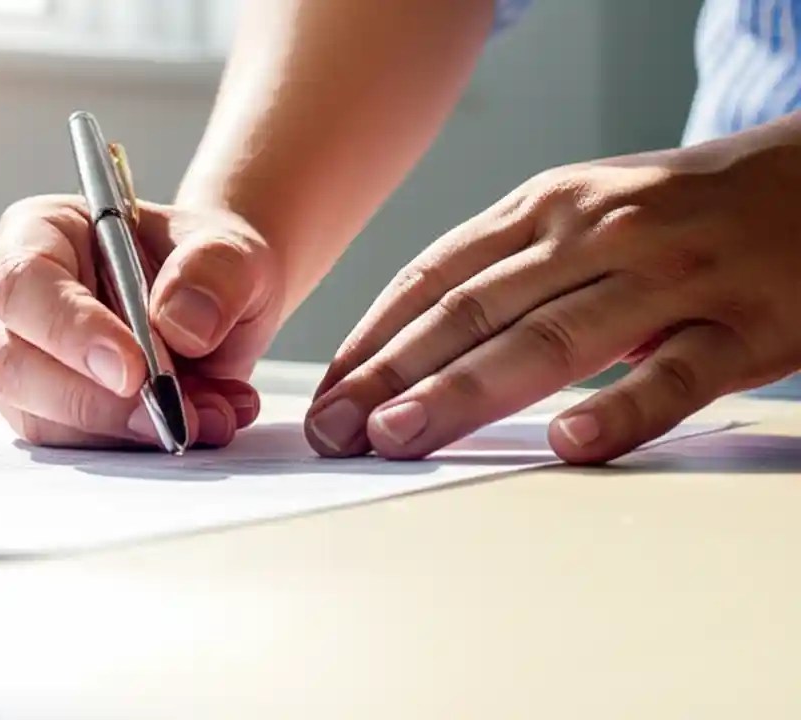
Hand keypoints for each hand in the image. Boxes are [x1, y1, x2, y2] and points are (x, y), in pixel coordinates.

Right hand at [0, 196, 282, 448]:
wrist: (217, 303)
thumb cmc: (203, 264)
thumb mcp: (230, 247)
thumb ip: (214, 272)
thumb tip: (183, 325)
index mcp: (39, 232)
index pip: (23, 283)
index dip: (70, 330)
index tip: (132, 370)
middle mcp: (16, 302)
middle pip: (15, 364)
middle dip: (100, 402)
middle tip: (175, 413)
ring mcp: (25, 363)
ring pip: (42, 419)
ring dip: (128, 431)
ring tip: (210, 414)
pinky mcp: (50, 414)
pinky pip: (77, 447)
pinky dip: (140, 446)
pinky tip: (201, 421)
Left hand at [305, 140, 800, 462]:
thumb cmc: (679, 210)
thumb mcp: (581, 212)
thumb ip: (507, 268)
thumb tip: (410, 344)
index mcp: (546, 207)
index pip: (436, 277)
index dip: (373, 339)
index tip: (329, 394)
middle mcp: (596, 234)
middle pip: (474, 312)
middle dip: (392, 376)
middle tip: (338, 431)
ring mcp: (669, 277)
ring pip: (552, 341)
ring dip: (464, 392)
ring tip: (401, 436)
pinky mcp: (743, 326)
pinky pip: (674, 376)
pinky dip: (620, 411)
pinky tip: (569, 445)